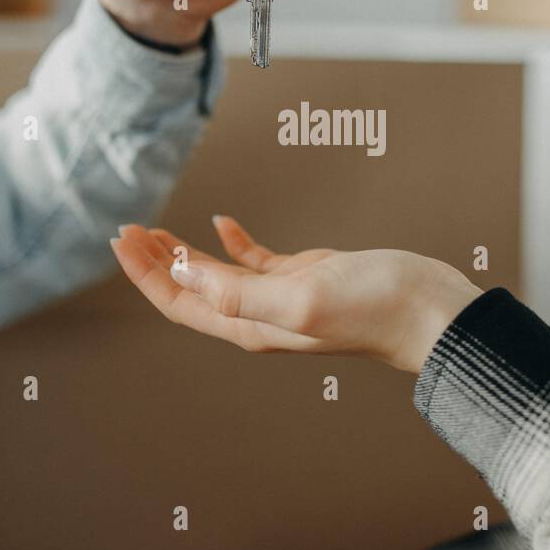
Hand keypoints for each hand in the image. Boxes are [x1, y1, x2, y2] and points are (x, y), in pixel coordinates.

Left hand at [111, 217, 481, 373]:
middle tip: (127, 227)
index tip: (121, 238)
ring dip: (183, 252)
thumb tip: (183, 274)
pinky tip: (221, 222)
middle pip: (190, 290)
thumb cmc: (372, 309)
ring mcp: (282, 296)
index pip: (180, 303)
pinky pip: (256, 261)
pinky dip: (232, 242)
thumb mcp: (300, 299)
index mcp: (250, 327)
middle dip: (154, 261)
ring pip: (217, 274)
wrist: (428, 309)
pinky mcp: (306, 276)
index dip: (146, 274)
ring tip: (154, 228)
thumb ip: (241, 292)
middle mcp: (259, 316)